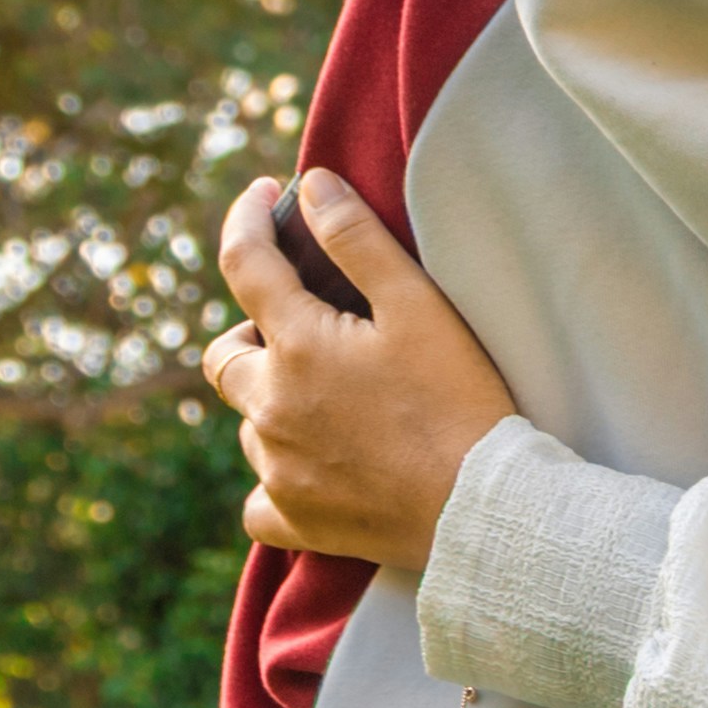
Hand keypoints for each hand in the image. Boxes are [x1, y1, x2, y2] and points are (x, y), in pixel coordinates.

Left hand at [204, 174, 511, 575]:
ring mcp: (276, 469)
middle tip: (303, 327)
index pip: (245, 263)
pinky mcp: (294, 521)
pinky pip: (259, 500)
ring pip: (248, 423)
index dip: (249, 219)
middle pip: (224, 356)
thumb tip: (311, 186)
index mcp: (297, 346)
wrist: (482, 509)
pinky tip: (313, 470)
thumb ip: (357, 240)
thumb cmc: (459, 401)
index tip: (264, 195)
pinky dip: (277, 478)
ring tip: (332, 400)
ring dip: (273, 402)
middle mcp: (269, 408)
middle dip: (254, 332)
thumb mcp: (418, 307)